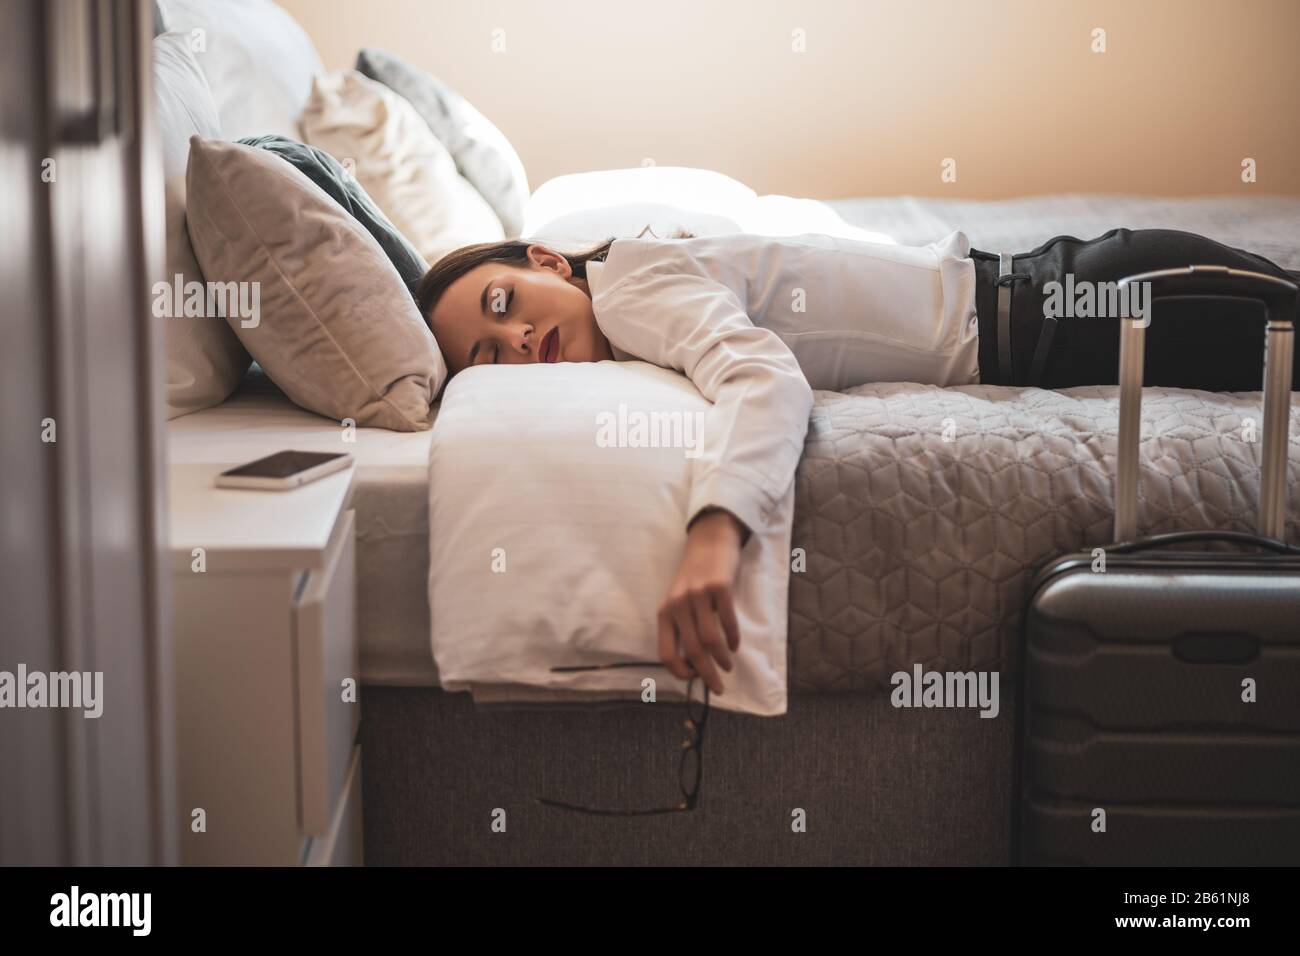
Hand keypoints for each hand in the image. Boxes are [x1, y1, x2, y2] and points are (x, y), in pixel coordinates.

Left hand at [657, 509, 744, 694]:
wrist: (709, 542)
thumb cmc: (694, 578)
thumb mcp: (679, 602)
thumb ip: (681, 627)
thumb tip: (693, 664)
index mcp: (664, 612)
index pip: (666, 653)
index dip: (680, 672)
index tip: (694, 678)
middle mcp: (678, 604)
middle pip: (692, 650)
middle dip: (706, 674)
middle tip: (718, 688)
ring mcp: (699, 595)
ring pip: (710, 639)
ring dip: (721, 659)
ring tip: (727, 667)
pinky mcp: (720, 587)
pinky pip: (728, 621)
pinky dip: (733, 638)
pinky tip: (735, 646)